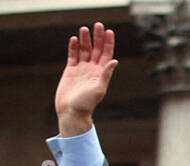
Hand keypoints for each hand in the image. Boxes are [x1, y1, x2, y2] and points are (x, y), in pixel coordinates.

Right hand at [55, 22, 116, 136]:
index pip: (107, 55)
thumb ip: (105, 74)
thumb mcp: (98, 89)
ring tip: (84, 29)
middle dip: (97, 37)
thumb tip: (114, 61)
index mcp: (101, 74)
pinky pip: (73, 56)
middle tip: (98, 24)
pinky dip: (74, 47)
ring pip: (84, 51)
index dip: (108, 43)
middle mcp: (93, 70)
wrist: (71, 112)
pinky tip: (74, 39)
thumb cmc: (86, 104)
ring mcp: (82, 70)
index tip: (109, 31)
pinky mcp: (71, 71)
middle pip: (96, 50)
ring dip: (85, 40)